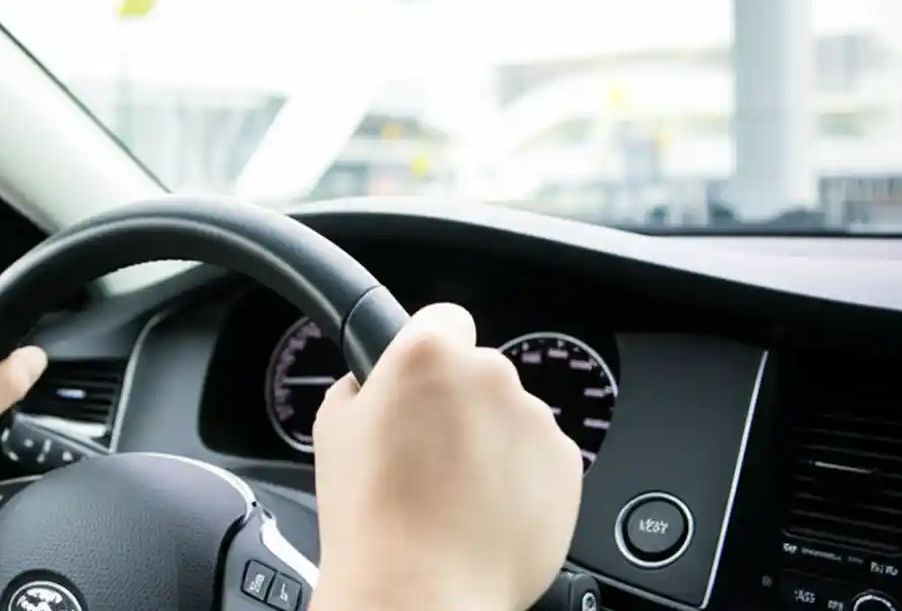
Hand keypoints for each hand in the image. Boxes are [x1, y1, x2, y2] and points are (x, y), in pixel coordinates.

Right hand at [311, 303, 582, 610]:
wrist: (423, 590)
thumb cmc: (373, 519)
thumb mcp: (334, 429)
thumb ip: (363, 387)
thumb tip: (374, 385)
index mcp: (429, 355)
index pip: (443, 318)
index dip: (429, 352)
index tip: (423, 382)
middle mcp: (489, 375)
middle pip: (479, 372)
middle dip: (460, 403)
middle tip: (429, 454)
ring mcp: (534, 420)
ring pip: (511, 416)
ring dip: (492, 441)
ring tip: (457, 494)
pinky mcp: (566, 464)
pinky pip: (540, 456)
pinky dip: (521, 477)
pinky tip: (486, 511)